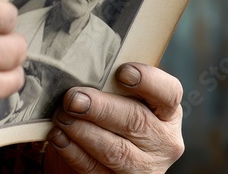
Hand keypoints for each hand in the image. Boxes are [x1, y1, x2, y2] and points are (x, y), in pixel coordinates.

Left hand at [44, 63, 183, 172]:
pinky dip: (73, 152)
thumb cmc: (106, 117)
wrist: (96, 156)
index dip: (148, 81)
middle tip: (73, 98)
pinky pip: (95, 169)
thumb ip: (108, 84)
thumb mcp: (115, 98)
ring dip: (83, 131)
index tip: (123, 72)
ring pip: (115, 150)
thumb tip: (80, 65)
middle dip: (100, 108)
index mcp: (166, 112)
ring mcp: (145, 167)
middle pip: (136, 121)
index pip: (169, 93)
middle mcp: (163, 141)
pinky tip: (58, 136)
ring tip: (61, 117)